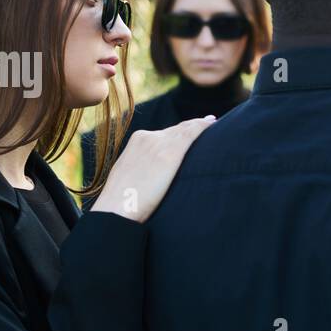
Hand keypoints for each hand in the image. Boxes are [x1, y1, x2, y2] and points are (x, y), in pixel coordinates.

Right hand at [90, 116, 215, 222]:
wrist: (116, 208)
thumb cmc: (123, 202)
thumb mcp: (129, 178)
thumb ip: (142, 170)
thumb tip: (151, 178)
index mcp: (136, 142)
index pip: (164, 134)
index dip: (180, 131)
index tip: (192, 129)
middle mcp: (148, 138)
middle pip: (176, 130)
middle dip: (192, 127)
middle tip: (209, 123)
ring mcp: (159, 144)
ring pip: (185, 130)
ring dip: (201, 126)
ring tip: (214, 123)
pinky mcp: (170, 153)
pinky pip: (191, 134)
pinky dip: (203, 127)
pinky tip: (215, 124)